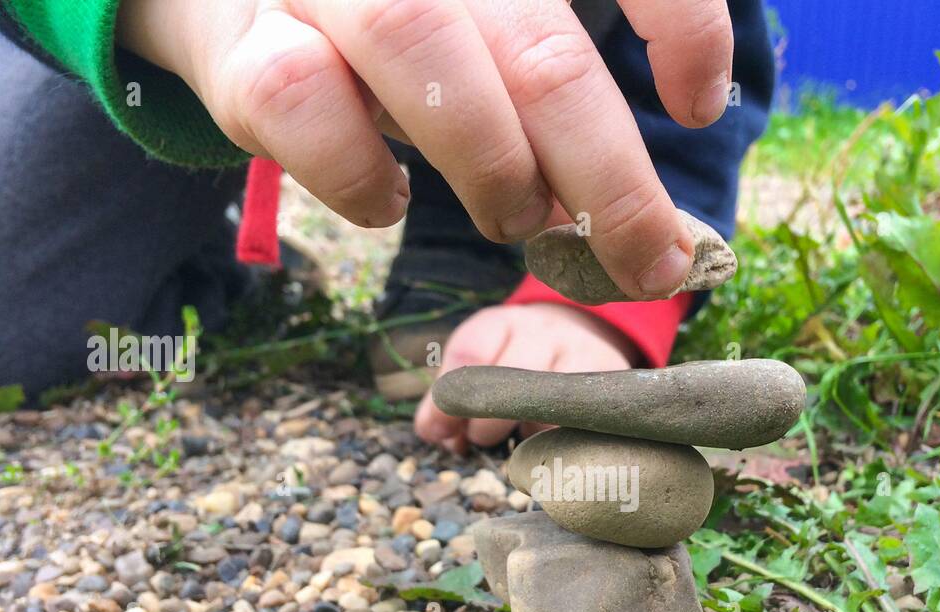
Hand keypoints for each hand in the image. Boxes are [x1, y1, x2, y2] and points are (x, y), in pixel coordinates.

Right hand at [117, 0, 732, 298]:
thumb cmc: (383, 16)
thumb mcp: (485, 18)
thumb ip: (545, 68)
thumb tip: (633, 202)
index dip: (683, 28)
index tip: (699, 106)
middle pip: (542, 51)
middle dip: (612, 181)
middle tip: (648, 260)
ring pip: (428, 61)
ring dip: (496, 173)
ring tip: (521, 225)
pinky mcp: (240, 40)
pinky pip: (308, 110)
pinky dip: (365, 178)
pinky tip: (392, 202)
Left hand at [414, 303, 635, 450]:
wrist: (584, 331)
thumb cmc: (517, 358)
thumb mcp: (480, 365)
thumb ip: (448, 402)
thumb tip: (434, 435)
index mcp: (499, 324)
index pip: (470, 354)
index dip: (448, 400)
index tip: (439, 432)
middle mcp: (541, 331)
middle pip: (509, 378)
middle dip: (486, 421)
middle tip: (479, 439)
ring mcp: (580, 351)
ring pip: (549, 400)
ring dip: (526, 430)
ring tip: (519, 439)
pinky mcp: (611, 376)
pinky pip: (582, 414)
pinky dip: (562, 434)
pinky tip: (553, 437)